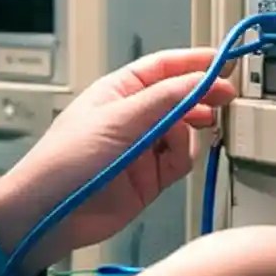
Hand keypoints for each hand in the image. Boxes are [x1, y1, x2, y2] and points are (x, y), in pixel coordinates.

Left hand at [0, 48, 236, 275]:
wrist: (50, 214)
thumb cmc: (64, 161)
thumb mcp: (117, 120)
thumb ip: (163, 100)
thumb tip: (199, 80)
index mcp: (119, 92)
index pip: (164, 68)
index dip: (194, 62)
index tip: (223, 62)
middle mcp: (133, 117)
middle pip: (180, 97)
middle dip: (203, 95)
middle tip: (225, 94)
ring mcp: (143, 147)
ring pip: (186, 129)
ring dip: (193, 128)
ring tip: (198, 127)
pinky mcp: (150, 177)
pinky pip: (180, 159)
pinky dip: (183, 156)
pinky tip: (173, 159)